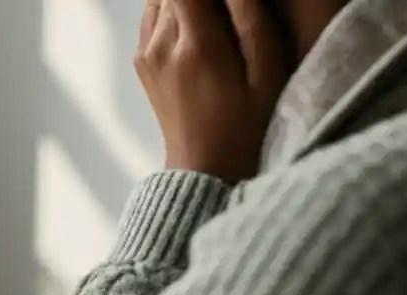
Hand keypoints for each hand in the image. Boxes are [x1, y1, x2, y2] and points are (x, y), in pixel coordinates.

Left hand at [137, 0, 292, 181]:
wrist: (204, 165)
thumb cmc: (246, 121)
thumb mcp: (265, 71)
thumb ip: (250, 17)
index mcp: (196, 46)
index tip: (229, 3)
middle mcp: (161, 46)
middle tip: (226, 13)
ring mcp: (146, 54)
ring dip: (185, 0)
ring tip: (213, 16)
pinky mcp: (141, 61)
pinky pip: (152, 16)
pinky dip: (171, 10)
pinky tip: (197, 25)